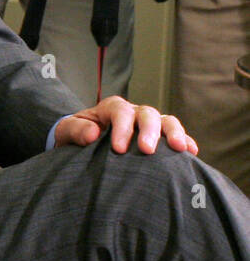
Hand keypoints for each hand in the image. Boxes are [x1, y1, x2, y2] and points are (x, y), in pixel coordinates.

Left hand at [54, 95, 198, 155]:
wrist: (82, 142)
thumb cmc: (76, 135)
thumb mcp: (67, 131)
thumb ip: (76, 130)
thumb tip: (93, 133)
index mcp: (111, 108)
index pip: (120, 112)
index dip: (121, 128)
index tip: (118, 148)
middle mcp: (133, 112)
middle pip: (147, 114)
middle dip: (149, 131)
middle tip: (147, 150)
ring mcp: (149, 123)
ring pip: (166, 121)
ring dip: (174, 133)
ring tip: (180, 149)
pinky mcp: (159, 137)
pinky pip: (176, 135)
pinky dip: (186, 141)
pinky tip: (192, 152)